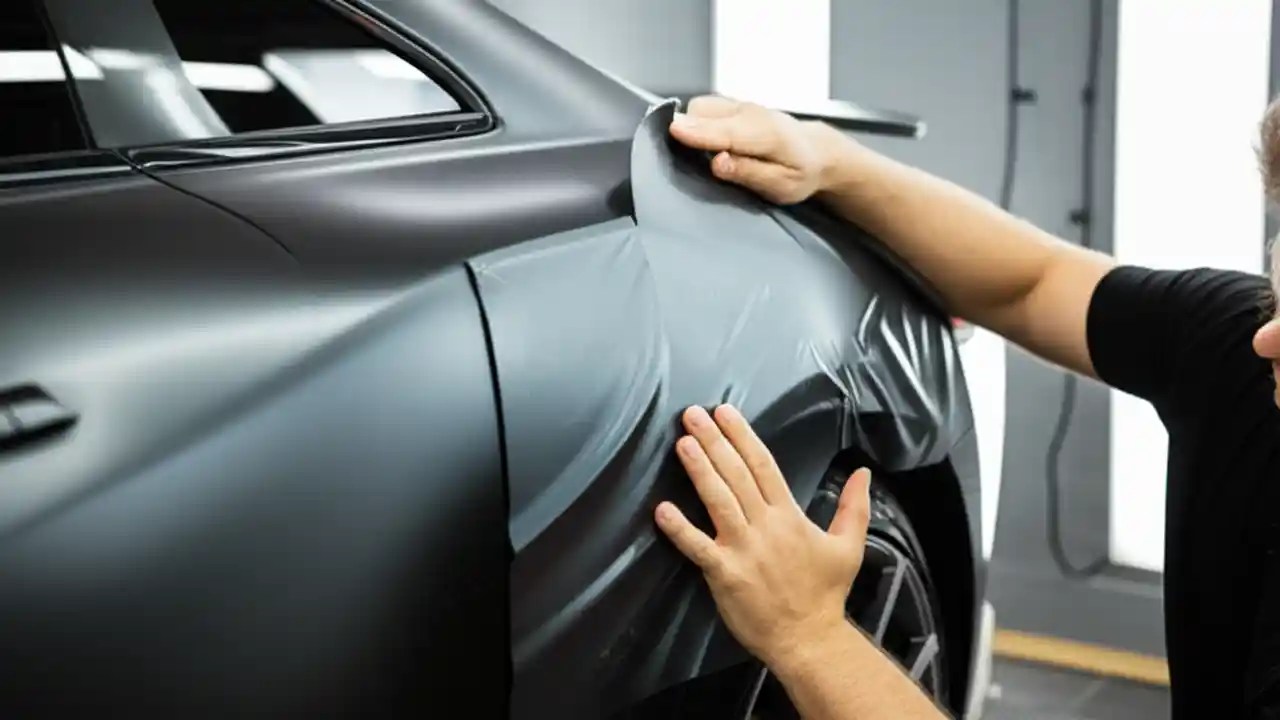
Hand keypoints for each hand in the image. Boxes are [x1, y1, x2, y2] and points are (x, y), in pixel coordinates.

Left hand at [654, 403, 872, 669]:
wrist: (810, 640)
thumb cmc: (826, 594)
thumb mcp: (849, 546)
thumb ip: (854, 507)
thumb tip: (864, 471)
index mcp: (790, 516)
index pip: (763, 466)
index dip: (742, 436)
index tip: (724, 412)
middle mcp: (766, 526)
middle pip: (737, 475)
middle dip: (714, 442)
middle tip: (693, 415)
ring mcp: (744, 549)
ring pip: (718, 501)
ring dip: (700, 470)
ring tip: (682, 444)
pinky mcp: (725, 574)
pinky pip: (698, 548)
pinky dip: (679, 529)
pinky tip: (662, 509)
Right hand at [668, 95, 846, 204]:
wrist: (816, 150)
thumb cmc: (799, 173)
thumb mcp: (781, 185)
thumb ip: (748, 173)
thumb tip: (717, 163)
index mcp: (766, 134)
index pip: (726, 131)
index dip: (698, 132)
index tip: (673, 131)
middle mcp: (750, 112)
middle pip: (703, 112)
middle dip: (687, 130)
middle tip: (684, 157)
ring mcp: (740, 105)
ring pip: (700, 107)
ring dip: (691, 125)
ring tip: (697, 151)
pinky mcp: (733, 105)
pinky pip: (704, 108)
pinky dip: (696, 121)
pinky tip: (705, 141)